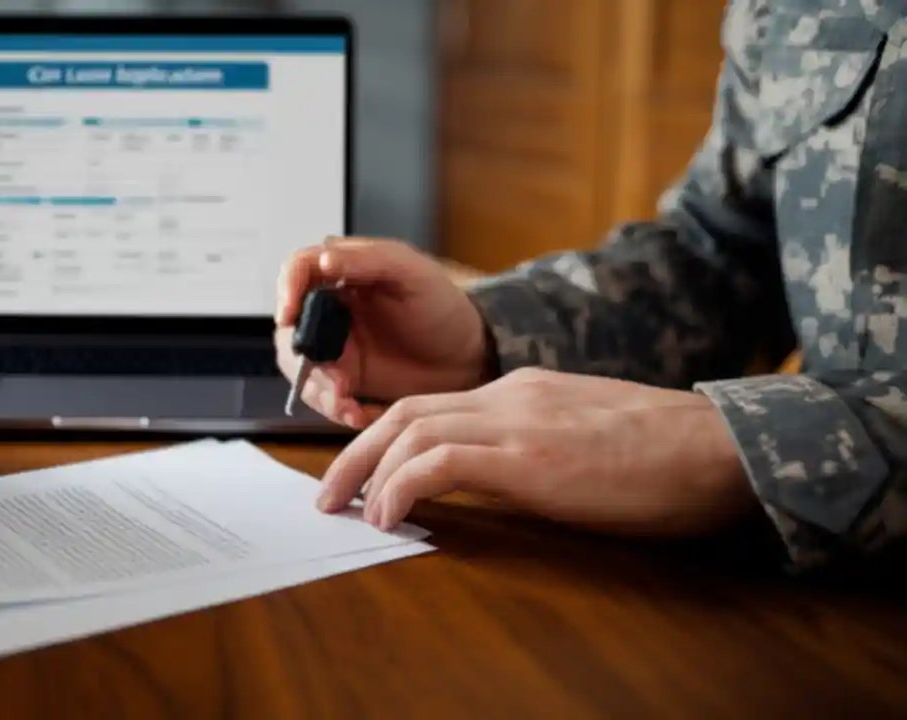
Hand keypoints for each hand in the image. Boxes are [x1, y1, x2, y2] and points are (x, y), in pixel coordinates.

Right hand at [275, 237, 488, 428]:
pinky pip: (321, 396)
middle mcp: (330, 308)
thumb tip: (324, 259)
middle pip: (290, 327)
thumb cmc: (445, 308)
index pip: (296, 270)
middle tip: (335, 380)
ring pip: (299, 367)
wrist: (469, 360)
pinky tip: (361, 413)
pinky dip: (335, 408)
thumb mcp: (413, 273)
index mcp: (342, 271)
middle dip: (304, 359)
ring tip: (349, 405)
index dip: (285, 291)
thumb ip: (369, 260)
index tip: (289, 317)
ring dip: (318, 390)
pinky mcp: (343, 379)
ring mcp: (334, 346)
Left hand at [317, 368, 754, 535]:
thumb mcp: (582, 440)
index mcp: (521, 390)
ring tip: (347, 512)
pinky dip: (402, 487)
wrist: (719, 448)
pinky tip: (389, 517)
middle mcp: (509, 394)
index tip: (361, 476)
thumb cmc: (663, 455)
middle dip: (354, 453)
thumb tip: (489, 485)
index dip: (383, 439)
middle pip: (403, 412)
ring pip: (411, 431)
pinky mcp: (529, 455)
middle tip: (328, 495)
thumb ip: (531, 448)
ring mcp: (518, 420)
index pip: (430, 405)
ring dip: (367, 473)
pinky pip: (440, 463)